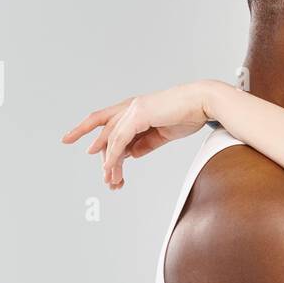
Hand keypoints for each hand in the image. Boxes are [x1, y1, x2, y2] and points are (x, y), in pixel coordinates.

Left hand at [61, 82, 215, 187]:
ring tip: (108, 179)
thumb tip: (131, 154)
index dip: (95, 133)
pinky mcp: (139, 114)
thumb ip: (145, 143)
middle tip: (81, 154)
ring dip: (109, 161)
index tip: (88, 149)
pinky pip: (120, 139)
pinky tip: (110, 166)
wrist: (202, 103)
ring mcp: (133, 108)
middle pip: (100, 123)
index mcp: (136, 109)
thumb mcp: (162, 134)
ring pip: (111, 137)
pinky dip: (114, 155)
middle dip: (86, 137)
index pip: (109, 121)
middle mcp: (131, 106)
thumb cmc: (187, 115)